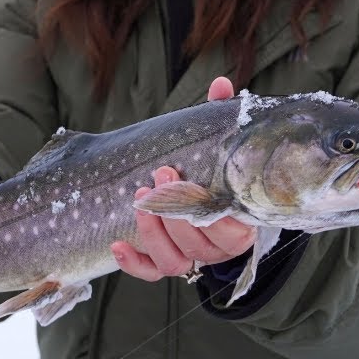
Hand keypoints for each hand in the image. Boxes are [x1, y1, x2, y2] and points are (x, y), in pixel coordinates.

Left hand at [110, 77, 256, 281]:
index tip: (184, 175)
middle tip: (159, 175)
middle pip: (199, 245)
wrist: (209, 202)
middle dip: (174, 212)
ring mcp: (192, 258)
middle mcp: (218, 247)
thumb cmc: (216, 170)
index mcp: (240, 222)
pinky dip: (134, 263)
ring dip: (154, 234)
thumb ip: (223, 119)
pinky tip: (118, 244)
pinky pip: (152, 273)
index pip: (231, 229)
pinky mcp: (166, 264)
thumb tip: (221, 85)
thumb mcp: (222, 146)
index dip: (207, 208)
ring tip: (139, 199)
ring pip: (176, 262)